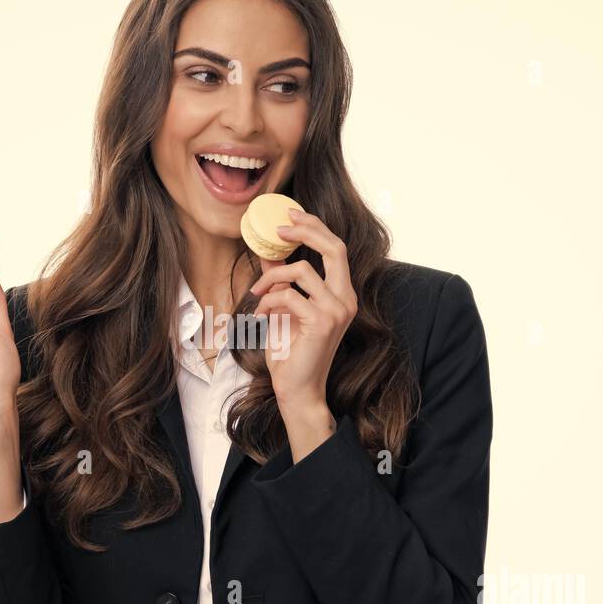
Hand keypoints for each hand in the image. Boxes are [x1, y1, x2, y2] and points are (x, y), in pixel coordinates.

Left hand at [249, 207, 357, 415]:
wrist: (297, 389)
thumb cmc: (292, 353)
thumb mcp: (283, 309)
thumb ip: (281, 280)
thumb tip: (268, 251)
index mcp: (343, 294)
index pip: (336, 249)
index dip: (315, 227)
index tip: (290, 214)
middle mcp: (346, 299)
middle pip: (334, 247)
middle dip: (306, 230)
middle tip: (278, 226)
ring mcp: (338, 310)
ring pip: (302, 271)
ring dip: (271, 278)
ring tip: (256, 294)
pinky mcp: (322, 321)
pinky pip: (289, 295)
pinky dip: (268, 301)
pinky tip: (260, 316)